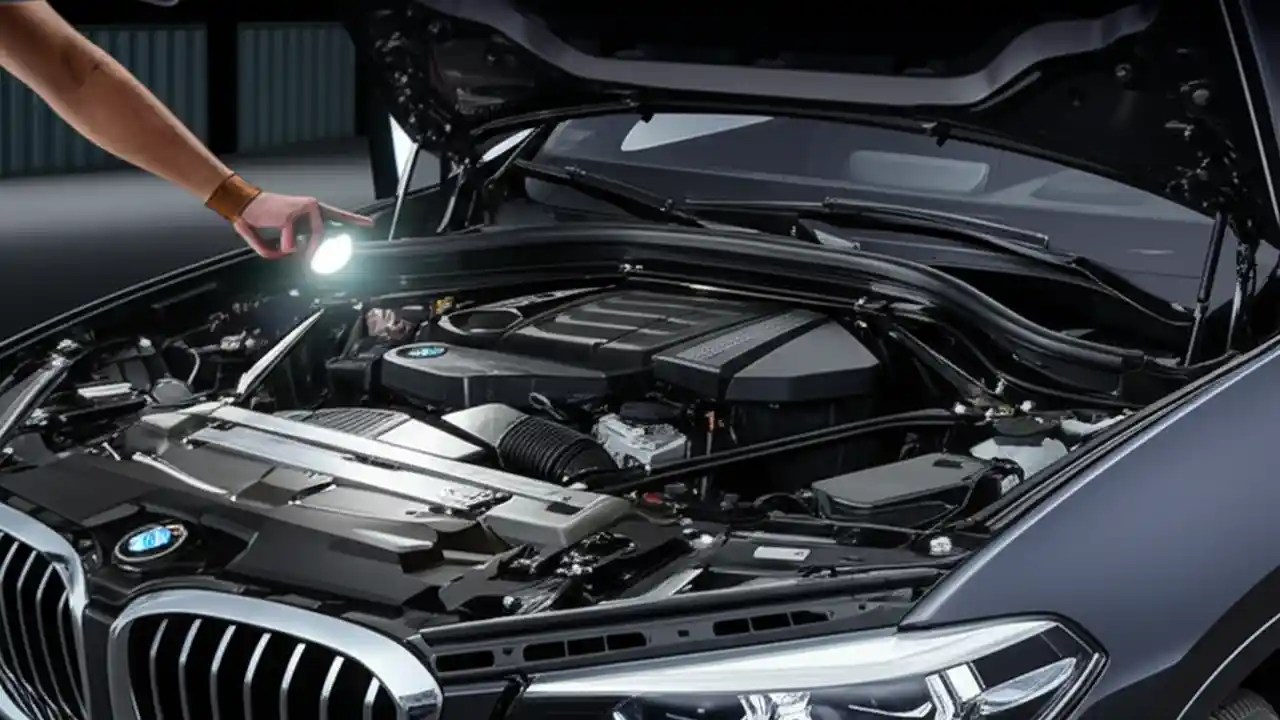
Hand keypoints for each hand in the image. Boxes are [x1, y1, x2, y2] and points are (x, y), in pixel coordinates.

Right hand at [233, 191, 372, 258]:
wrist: (242, 204)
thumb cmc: (260, 218)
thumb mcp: (280, 234)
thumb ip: (293, 246)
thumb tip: (299, 254)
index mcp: (310, 210)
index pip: (337, 214)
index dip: (355, 220)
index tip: (369, 224)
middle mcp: (311, 207)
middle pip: (322, 238)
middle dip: (313, 254)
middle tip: (304, 258)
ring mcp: (303, 210)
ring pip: (308, 243)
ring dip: (292, 249)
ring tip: (280, 243)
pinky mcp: (291, 217)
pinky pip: (290, 246)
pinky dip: (279, 249)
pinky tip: (272, 238)